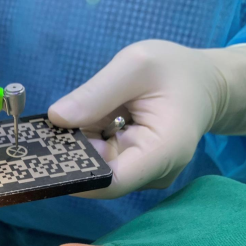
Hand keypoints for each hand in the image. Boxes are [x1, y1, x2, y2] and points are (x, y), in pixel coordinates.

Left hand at [48, 40, 222, 197]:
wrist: (201, 83)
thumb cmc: (174, 70)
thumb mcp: (136, 65)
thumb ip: (96, 92)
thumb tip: (56, 118)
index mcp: (163, 151)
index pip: (111, 181)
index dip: (74, 173)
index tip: (44, 154)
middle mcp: (152, 173)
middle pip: (97, 174)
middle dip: (70, 152)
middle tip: (45, 129)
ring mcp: (140, 174)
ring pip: (93, 166)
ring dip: (78, 144)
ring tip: (74, 117)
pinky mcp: (129, 168)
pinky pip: (97, 159)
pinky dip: (85, 142)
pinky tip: (86, 122)